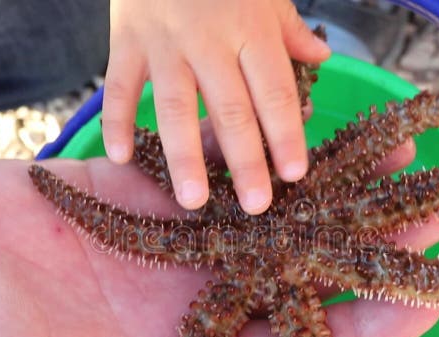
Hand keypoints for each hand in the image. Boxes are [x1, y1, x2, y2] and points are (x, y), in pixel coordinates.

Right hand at [102, 0, 330, 213]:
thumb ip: (288, 30)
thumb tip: (322, 59)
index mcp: (250, 28)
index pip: (274, 91)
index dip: (286, 134)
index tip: (295, 174)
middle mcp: (209, 40)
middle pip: (230, 109)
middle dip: (244, 161)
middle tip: (255, 207)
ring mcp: (164, 42)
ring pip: (176, 107)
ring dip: (184, 157)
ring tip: (194, 201)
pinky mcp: (125, 42)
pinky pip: (117, 86)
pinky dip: (116, 121)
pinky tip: (122, 158)